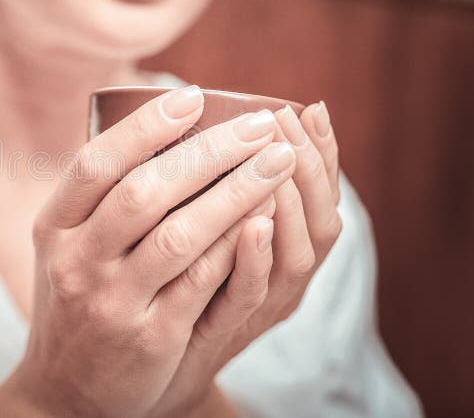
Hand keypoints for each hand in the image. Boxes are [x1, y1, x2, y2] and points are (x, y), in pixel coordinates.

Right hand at [0, 85, 297, 417]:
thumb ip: (103, 197)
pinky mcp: (149, 337)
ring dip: (236, 192)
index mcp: (55, 227)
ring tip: (279, 160)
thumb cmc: (79, 299)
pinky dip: (237, 245)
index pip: (95, 164)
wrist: (66, 391)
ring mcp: (111, 302)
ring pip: (179, 235)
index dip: (145, 128)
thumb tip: (160, 125)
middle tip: (260, 125)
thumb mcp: (70, 246)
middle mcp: (76, 261)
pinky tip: (268, 215)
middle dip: (210, 152)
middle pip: (144, 192)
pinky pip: (202, 282)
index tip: (193, 97)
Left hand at [149, 101, 341, 416]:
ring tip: (276, 154)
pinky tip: (252, 222)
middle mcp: (284, 279)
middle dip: (308, 165)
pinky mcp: (223, 329)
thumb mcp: (207, 228)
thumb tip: (217, 123)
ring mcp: (259, 307)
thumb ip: (219, 186)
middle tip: (285, 120)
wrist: (148, 364)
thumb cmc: (178, 281)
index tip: (312, 108)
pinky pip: (250, 294)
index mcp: (285, 250)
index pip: (322, 198)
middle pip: (320, 221)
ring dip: (288, 202)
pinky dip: (255, 258)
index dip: (325, 155)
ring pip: (295, 255)